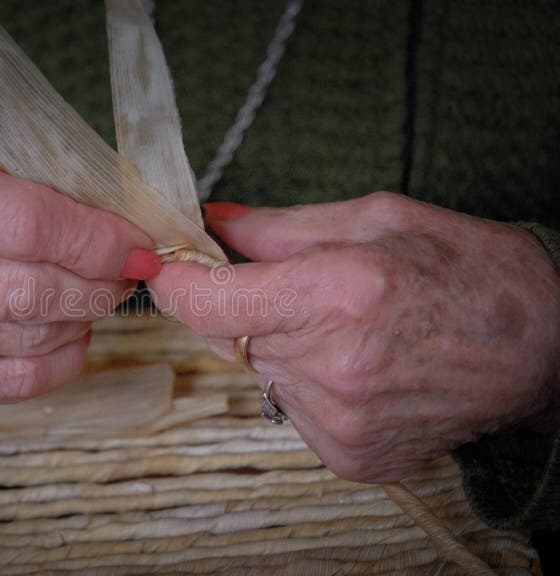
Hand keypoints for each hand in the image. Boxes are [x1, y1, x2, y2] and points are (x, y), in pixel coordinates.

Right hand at [0, 146, 159, 415]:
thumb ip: (26, 196)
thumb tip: (118, 236)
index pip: (26, 221)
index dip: (95, 239)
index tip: (137, 246)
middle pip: (30, 287)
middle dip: (98, 285)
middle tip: (124, 275)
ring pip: (26, 336)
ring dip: (82, 320)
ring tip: (93, 300)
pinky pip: (12, 384)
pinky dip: (61, 362)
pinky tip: (71, 338)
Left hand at [148, 192, 559, 481]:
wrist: (544, 346)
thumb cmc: (467, 269)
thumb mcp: (375, 218)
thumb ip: (278, 227)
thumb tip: (211, 223)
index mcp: (336, 292)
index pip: (206, 301)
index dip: (174, 283)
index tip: (170, 269)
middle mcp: (332, 365)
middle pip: (229, 337)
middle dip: (246, 310)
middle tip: (300, 292)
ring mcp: (341, 421)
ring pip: (262, 374)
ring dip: (283, 349)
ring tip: (347, 331)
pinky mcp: (351, 456)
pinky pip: (293, 412)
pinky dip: (309, 386)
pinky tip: (360, 369)